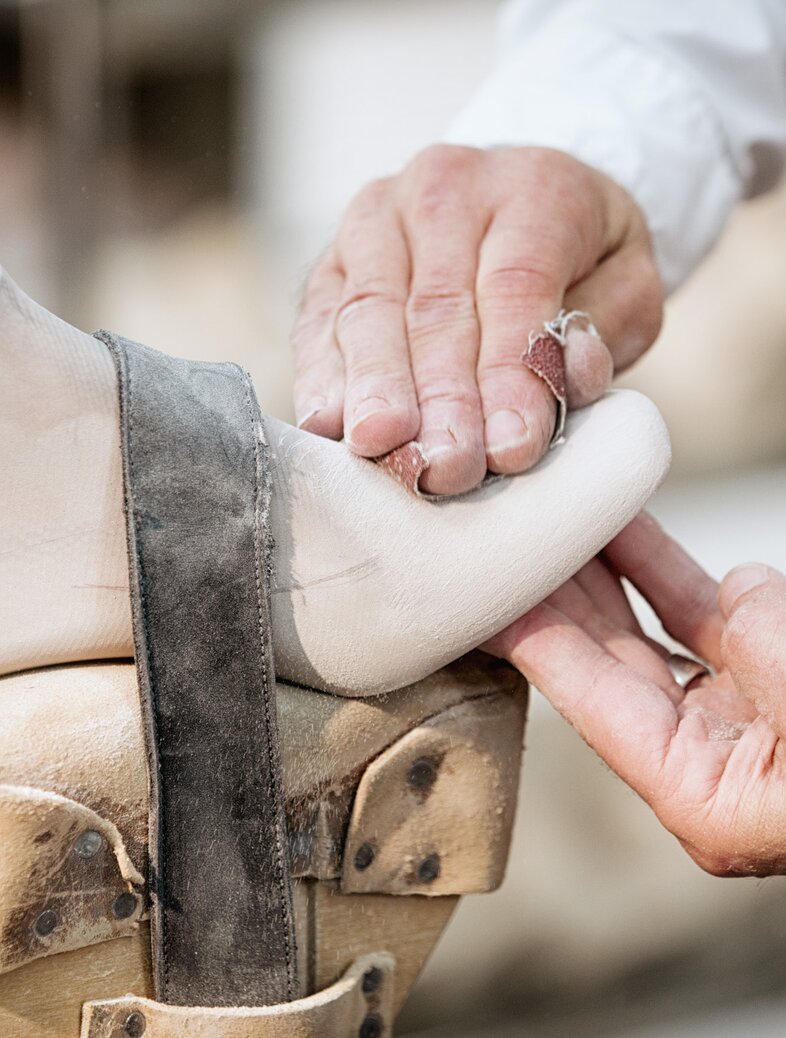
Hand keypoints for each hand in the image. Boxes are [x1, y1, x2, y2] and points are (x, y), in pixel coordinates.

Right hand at [293, 145, 661, 494]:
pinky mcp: (332, 260)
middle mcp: (444, 189)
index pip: (516, 285)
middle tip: (446, 467)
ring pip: (369, 309)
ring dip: (376, 389)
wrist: (516, 207)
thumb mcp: (628, 285)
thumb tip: (564, 374)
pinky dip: (322, 374)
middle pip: (437, 304)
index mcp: (533, 188)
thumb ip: (604, 330)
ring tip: (381, 448)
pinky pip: (320, 319)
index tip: (512, 448)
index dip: (510, 372)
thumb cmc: (580, 262)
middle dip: (441, 397)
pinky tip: (329, 423)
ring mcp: (377, 220)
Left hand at [485, 513, 785, 875]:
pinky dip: (656, 558)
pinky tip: (619, 518)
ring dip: (598, 562)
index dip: (534, 639)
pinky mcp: (764, 660)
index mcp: (703, 796)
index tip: (481, 588)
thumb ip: (772, 669)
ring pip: (644, 619)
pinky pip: (693, 600)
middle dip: (551, 589)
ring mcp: (732, 700)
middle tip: (500, 533)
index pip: (591, 702)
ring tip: (549, 509)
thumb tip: (740, 598)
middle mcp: (703, 751)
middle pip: (603, 656)